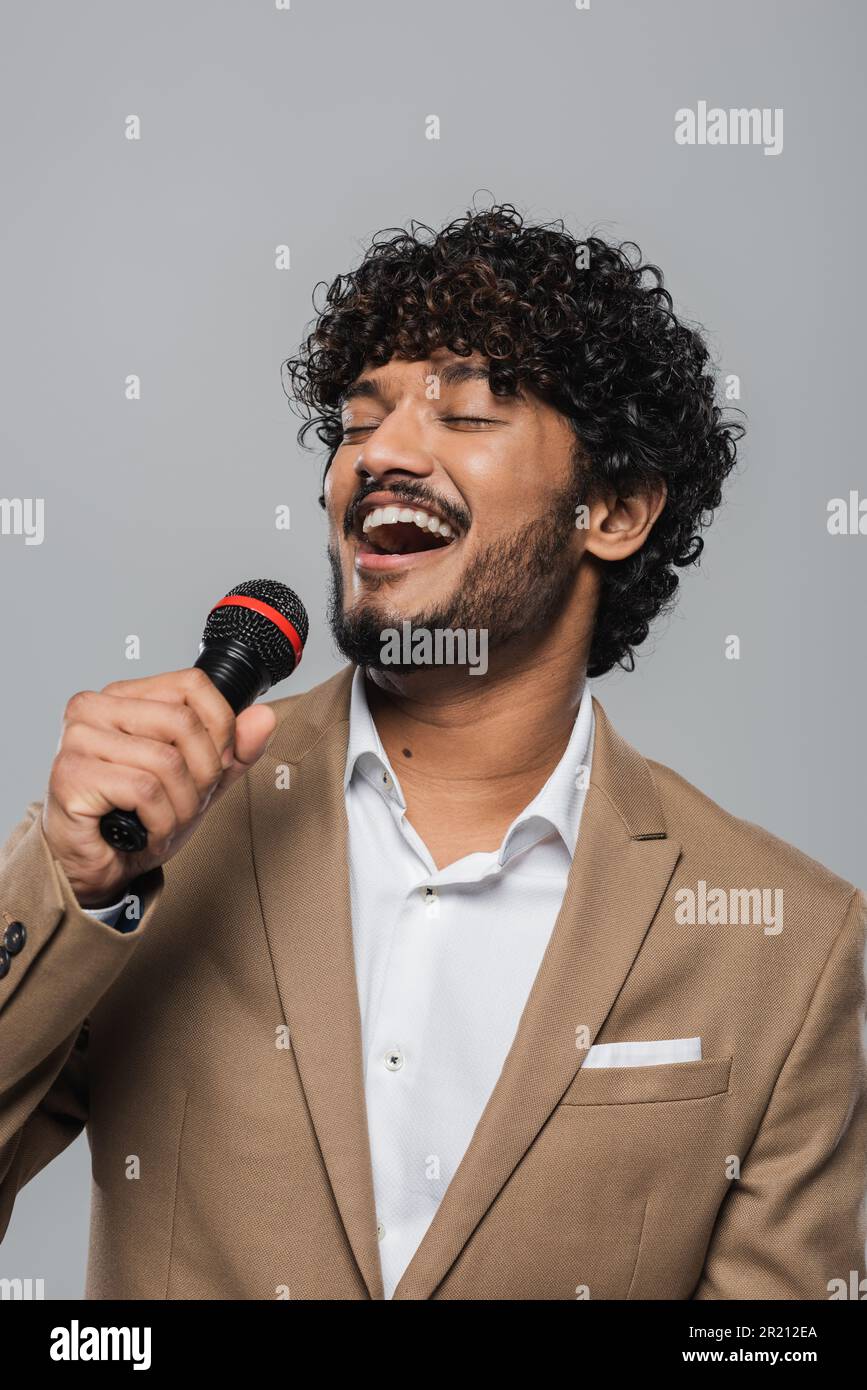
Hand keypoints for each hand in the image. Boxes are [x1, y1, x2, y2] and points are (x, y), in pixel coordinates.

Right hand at [41, 668, 276, 907]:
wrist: (95, 867)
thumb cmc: (136, 819)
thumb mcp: (199, 781)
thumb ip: (234, 750)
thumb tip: (262, 717)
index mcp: (123, 697)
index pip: (192, 684)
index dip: (220, 727)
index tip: (216, 764)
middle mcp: (94, 709)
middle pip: (184, 722)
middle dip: (203, 774)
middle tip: (189, 802)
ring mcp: (78, 740)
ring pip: (168, 761)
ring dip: (182, 805)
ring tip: (167, 821)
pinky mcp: (71, 775)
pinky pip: (145, 791)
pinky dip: (160, 822)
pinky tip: (147, 833)